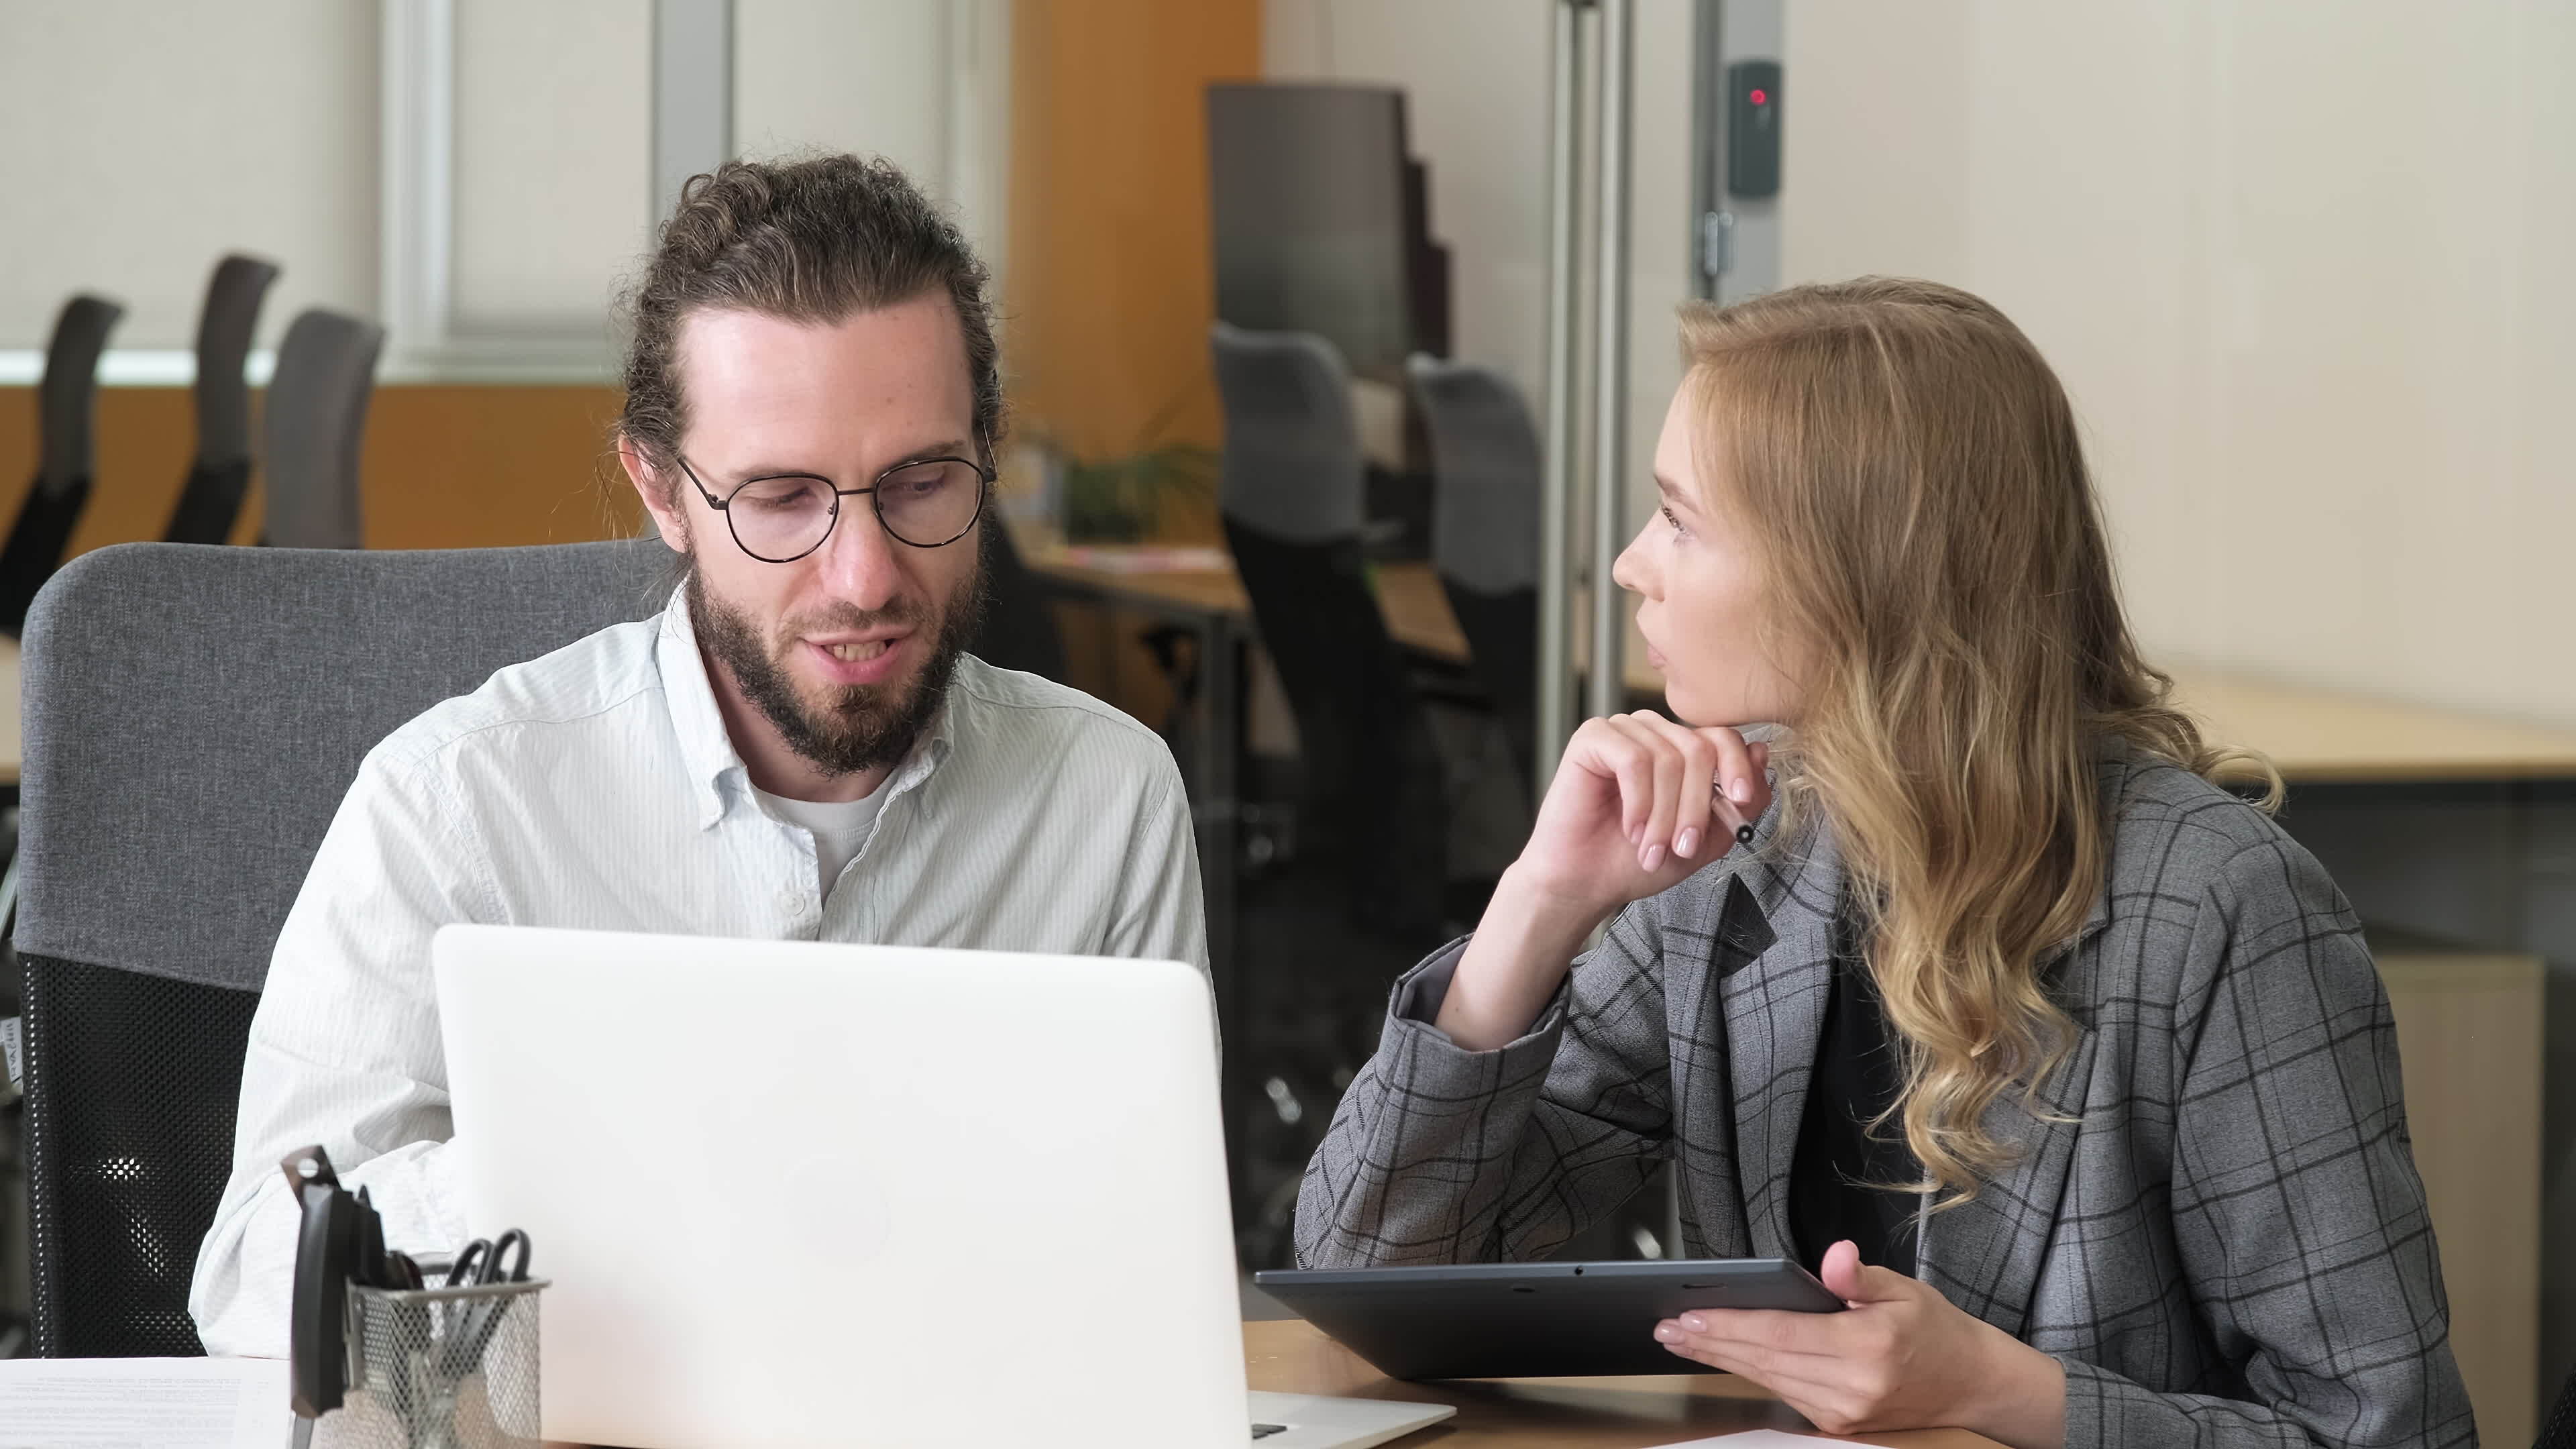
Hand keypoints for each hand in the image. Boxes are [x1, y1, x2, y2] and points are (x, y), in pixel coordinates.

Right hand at [1515, 711, 1770, 917]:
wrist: (1585, 883)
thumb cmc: (1637, 860)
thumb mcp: (1706, 837)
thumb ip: (1740, 801)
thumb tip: (1763, 752)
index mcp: (1681, 748)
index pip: (1724, 736)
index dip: (1737, 768)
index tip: (1738, 803)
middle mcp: (1654, 731)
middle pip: (1699, 749)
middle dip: (1695, 807)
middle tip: (1681, 847)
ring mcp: (1623, 730)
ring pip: (1668, 757)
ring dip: (1664, 813)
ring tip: (1651, 847)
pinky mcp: (1593, 738)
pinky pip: (1633, 759)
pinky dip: (1638, 801)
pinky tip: (1629, 827)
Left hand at [1651, 1241, 2067, 1448]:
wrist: (1972, 1385)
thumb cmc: (1935, 1330)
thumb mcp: (1904, 1289)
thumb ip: (1859, 1276)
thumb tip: (1834, 1256)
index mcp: (1866, 1349)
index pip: (1781, 1335)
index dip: (1731, 1325)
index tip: (1689, 1315)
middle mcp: (1852, 1387)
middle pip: (1765, 1361)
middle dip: (1711, 1343)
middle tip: (1667, 1327)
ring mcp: (1844, 1412)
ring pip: (1768, 1380)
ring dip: (1722, 1359)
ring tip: (1683, 1338)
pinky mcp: (1840, 1424)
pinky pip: (1784, 1393)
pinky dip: (1751, 1372)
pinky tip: (1723, 1355)